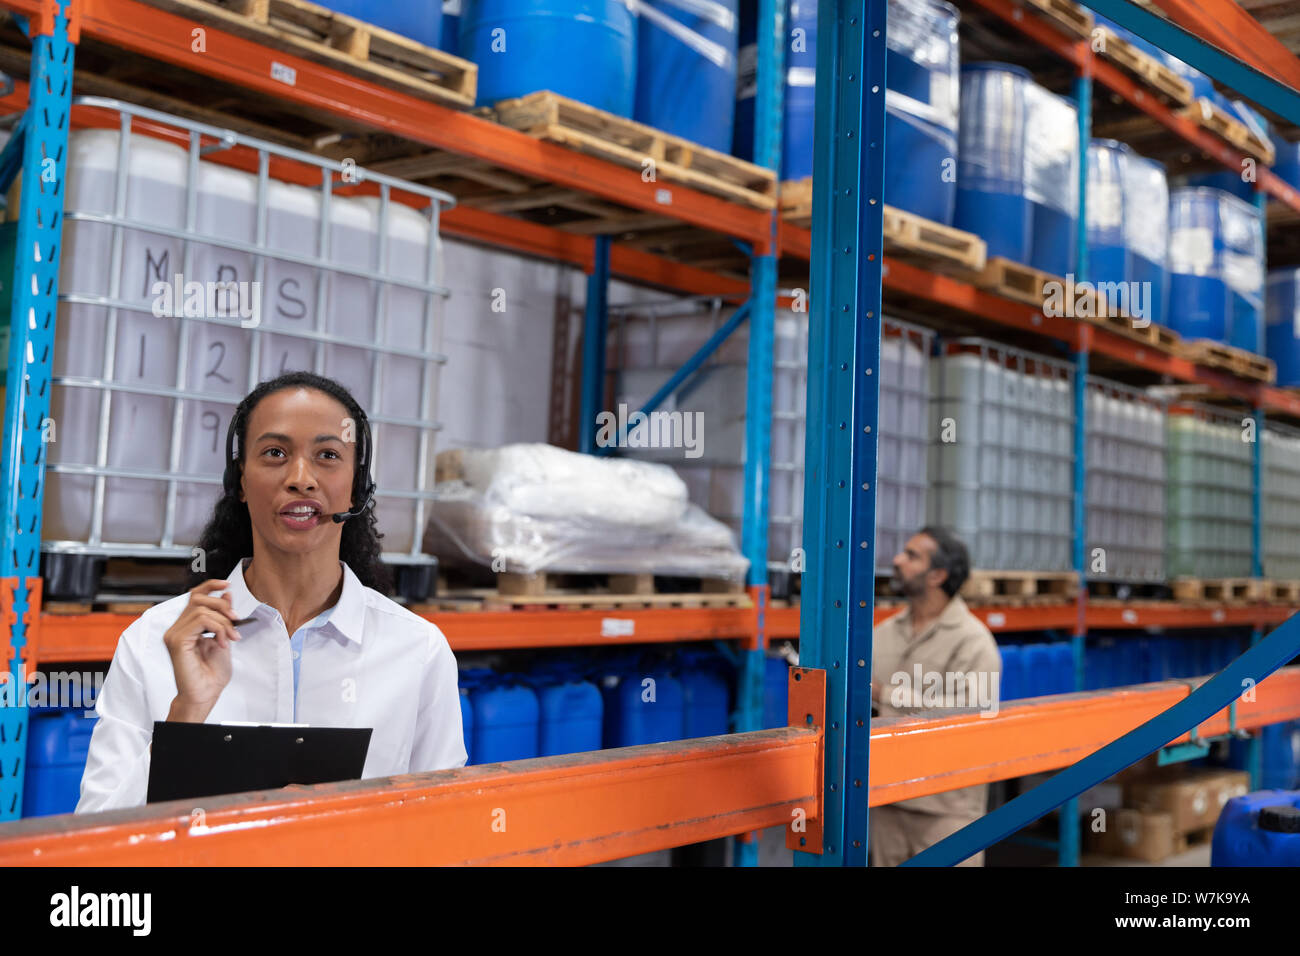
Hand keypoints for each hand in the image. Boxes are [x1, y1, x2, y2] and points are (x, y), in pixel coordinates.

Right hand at [164, 579, 240, 722]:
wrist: (206, 693)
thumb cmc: (212, 673)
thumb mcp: (224, 637)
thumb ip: (223, 617)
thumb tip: (226, 593)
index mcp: (186, 626)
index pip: (194, 596)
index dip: (210, 586)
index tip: (228, 584)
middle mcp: (177, 628)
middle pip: (199, 599)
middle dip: (223, 607)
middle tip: (236, 623)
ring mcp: (174, 634)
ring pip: (202, 610)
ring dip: (224, 622)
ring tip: (232, 637)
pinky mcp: (177, 641)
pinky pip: (201, 621)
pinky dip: (218, 628)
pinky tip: (223, 642)